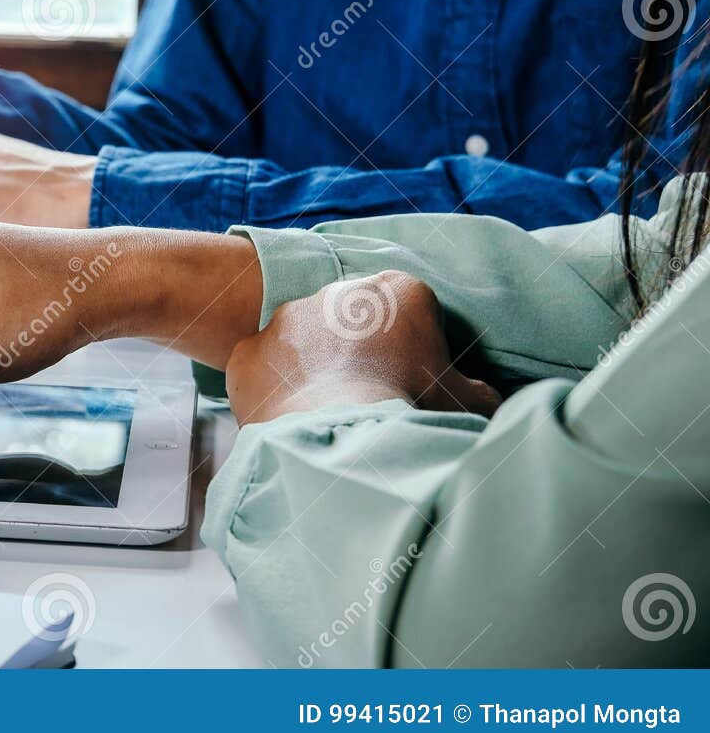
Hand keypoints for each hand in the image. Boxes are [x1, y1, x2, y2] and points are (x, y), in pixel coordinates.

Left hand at [225, 271, 502, 425]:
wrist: (347, 441)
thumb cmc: (416, 415)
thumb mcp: (469, 404)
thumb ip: (476, 391)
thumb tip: (481, 395)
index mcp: (398, 291)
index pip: (405, 309)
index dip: (408, 346)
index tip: (409, 379)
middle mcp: (338, 292)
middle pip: (348, 320)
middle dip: (355, 353)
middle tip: (364, 398)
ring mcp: (286, 320)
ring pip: (300, 342)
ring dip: (310, 369)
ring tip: (325, 414)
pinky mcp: (249, 353)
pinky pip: (261, 371)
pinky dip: (272, 392)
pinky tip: (290, 421)